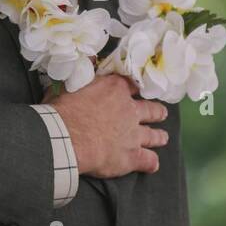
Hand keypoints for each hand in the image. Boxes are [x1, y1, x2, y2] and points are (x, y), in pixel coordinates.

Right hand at [48, 75, 169, 178]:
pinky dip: (151, 163)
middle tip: (161, 113)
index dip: (133, 88)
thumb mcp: (69, 85)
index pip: (131, 85)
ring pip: (153, 135)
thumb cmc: (63, 111)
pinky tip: (152, 165)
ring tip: (163, 138)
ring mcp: (133, 135)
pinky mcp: (132, 156)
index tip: (135, 90)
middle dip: (156, 112)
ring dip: (159, 136)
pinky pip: (148, 160)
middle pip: (150, 110)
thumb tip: (87, 59)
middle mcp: (129, 111)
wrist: (66, 138)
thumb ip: (82, 76)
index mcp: (115, 90)